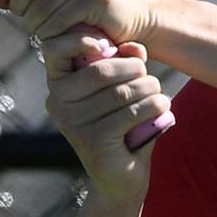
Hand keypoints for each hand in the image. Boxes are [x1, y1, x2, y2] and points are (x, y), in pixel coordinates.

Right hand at [40, 31, 170, 197]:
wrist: (120, 178)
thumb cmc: (122, 126)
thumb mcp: (122, 88)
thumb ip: (126, 63)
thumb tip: (134, 47)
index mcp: (58, 85)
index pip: (55, 48)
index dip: (81, 38)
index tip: (108, 46)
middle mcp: (58, 103)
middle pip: (102, 70)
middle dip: (136, 70)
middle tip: (150, 82)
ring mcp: (73, 124)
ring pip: (122, 92)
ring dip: (150, 90)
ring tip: (159, 98)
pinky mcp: (93, 142)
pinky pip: (131, 113)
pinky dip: (153, 108)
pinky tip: (161, 110)